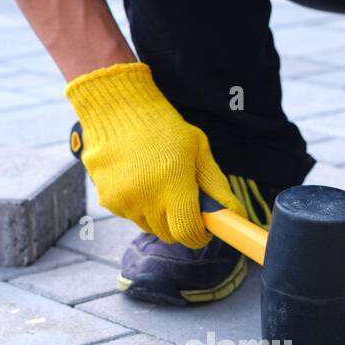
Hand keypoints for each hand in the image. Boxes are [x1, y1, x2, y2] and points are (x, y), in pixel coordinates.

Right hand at [65, 62, 242, 248]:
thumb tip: (236, 214)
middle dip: (180, 225)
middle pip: (170, 235)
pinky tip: (138, 180)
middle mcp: (147, 199)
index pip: (189, 233)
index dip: (199, 234)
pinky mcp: (107, 200)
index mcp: (174, 185)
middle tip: (183, 201)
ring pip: (149, 227)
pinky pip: (130, 216)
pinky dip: (138, 206)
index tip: (204, 226)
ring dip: (158, 216)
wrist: (117, 109)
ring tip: (158, 184)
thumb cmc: (165, 127)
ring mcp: (124, 202)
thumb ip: (216, 186)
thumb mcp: (199, 150)